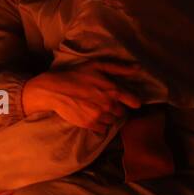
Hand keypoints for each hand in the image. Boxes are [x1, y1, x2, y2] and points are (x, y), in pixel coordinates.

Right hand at [22, 60, 142, 132]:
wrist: (54, 90)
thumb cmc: (75, 75)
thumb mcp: (97, 66)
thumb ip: (119, 68)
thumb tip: (139, 68)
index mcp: (114, 90)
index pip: (134, 102)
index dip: (132, 102)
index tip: (129, 102)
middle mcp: (109, 105)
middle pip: (122, 112)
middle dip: (116, 108)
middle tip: (105, 103)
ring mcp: (99, 116)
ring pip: (112, 121)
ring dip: (108, 117)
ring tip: (96, 109)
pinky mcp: (90, 124)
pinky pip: (103, 129)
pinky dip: (99, 124)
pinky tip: (91, 116)